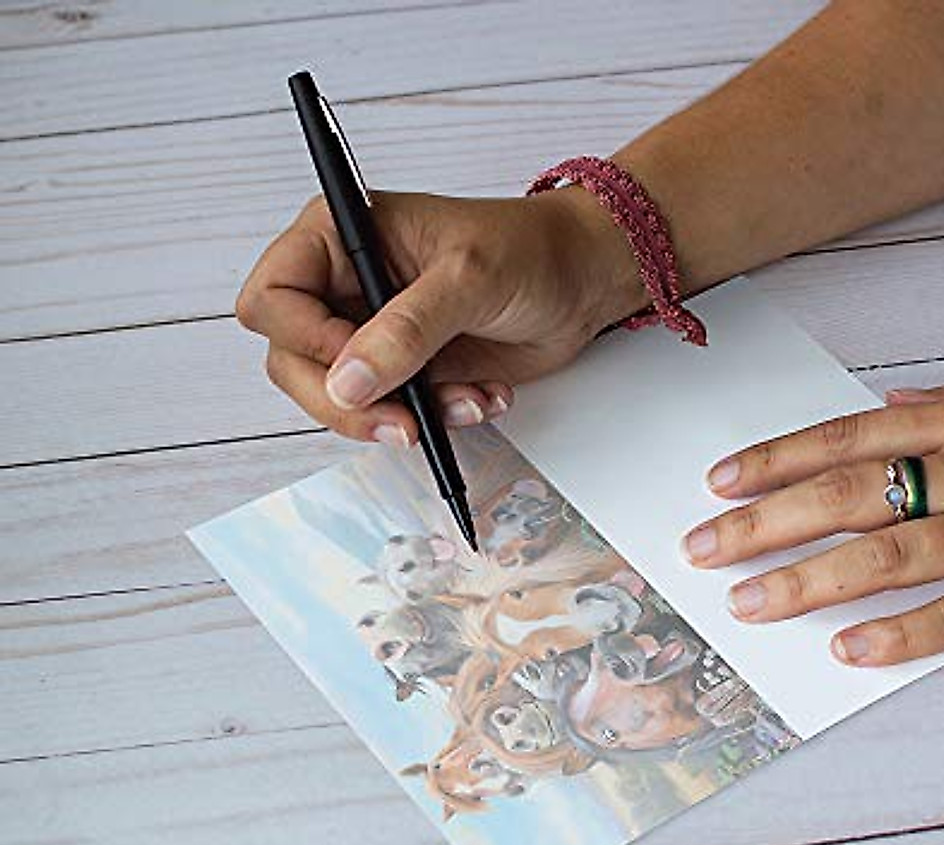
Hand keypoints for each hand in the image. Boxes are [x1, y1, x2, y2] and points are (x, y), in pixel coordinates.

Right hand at [236, 188, 642, 444]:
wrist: (582, 282)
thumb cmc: (529, 250)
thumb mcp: (468, 278)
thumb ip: (406, 330)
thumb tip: (347, 380)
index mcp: (340, 236)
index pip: (273, 298)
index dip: (305, 342)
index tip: (356, 368)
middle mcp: (346, 287)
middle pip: (292, 363)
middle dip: (347, 402)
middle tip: (402, 422)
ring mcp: (373, 335)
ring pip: (342, 400)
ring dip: (402, 415)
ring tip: (466, 398)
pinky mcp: (407, 373)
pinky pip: (395, 415)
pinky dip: (438, 420)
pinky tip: (481, 395)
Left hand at [682, 377, 943, 665]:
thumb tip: (884, 405)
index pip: (849, 436)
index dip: (776, 460)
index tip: (719, 483)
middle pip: (850, 495)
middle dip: (764, 524)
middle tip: (703, 551)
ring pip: (890, 553)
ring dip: (809, 580)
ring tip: (748, 603)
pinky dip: (903, 633)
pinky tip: (850, 649)